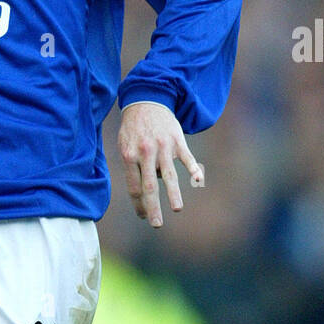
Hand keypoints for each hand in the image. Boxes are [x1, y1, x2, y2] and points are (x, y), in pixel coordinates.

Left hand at [118, 101, 203, 227]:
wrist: (146, 100)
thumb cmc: (134, 128)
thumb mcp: (124, 145)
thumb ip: (132, 167)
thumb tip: (145, 191)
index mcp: (129, 156)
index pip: (134, 187)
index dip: (139, 204)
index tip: (143, 216)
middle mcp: (145, 153)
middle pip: (149, 186)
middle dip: (153, 206)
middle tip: (156, 224)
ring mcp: (162, 147)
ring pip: (169, 175)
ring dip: (173, 193)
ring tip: (177, 209)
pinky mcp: (177, 140)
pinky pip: (186, 158)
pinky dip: (193, 169)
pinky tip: (198, 180)